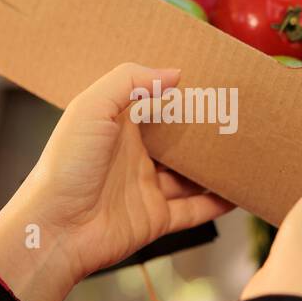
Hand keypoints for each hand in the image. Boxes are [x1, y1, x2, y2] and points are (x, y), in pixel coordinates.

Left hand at [0, 63, 231, 300]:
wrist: (55, 229)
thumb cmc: (64, 166)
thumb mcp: (90, 108)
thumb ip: (128, 81)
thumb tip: (173, 72)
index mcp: (117, 126)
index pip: (154, 104)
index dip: (179, 94)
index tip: (212, 83)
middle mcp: (133, 157)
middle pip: (178, 142)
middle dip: (205, 132)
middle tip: (238, 118)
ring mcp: (146, 189)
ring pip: (190, 177)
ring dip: (215, 168)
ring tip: (246, 153)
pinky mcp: (155, 220)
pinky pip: (194, 211)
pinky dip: (217, 204)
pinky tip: (239, 193)